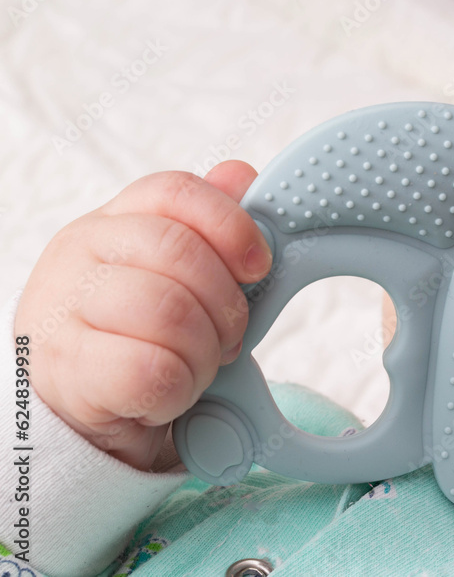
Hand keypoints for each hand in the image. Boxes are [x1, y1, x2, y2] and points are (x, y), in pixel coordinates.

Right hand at [13, 161, 271, 469]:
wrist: (89, 408)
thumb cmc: (146, 332)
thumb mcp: (184, 276)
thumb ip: (212, 228)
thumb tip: (240, 175)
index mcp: (115, 219)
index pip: (175, 191)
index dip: (231, 224)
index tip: (259, 265)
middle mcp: (80, 251)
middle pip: (180, 252)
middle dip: (226, 303)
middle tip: (229, 336)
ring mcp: (64, 308)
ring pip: (169, 313)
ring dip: (204, 350)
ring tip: (197, 364)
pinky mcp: (67, 370)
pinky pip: (153, 371)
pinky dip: (180, 388)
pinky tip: (170, 391)